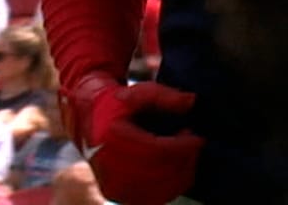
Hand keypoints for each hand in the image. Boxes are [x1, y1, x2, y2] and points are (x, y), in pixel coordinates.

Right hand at [64, 74, 202, 204]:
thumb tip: (191, 101)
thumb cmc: (118, 105)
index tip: (198, 138)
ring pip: (159, 190)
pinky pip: (152, 198)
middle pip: (160, 173)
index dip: (182, 147)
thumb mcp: (139, 92)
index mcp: (111, 139)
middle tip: (194, 145)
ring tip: (185, 154)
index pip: (156, 151)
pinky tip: (176, 168)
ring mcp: (111, 184)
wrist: (89, 121)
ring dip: (181, 174)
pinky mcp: (115, 195)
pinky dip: (170, 186)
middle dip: (185, 160)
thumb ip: (165, 96)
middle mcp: (108, 166)